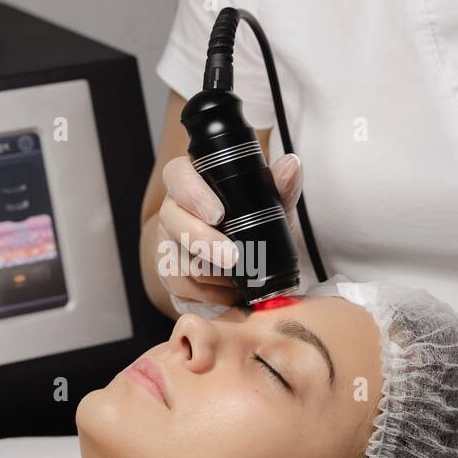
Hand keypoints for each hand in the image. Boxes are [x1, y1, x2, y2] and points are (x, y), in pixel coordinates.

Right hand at [156, 152, 302, 315]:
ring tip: (238, 276)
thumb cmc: (254, 224)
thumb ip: (281, 187)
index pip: (178, 175)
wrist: (248, 262)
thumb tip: (291, 165)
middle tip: (233, 257)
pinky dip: (208, 292)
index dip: (192, 193)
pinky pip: (180, 285)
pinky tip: (228, 291)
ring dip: (210, 273)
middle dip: (203, 241)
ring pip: (175, 257)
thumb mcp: (273, 207)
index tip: (218, 214)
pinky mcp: (168, 271)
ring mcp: (167, 242)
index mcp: (192, 182)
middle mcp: (173, 209)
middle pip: (173, 221)